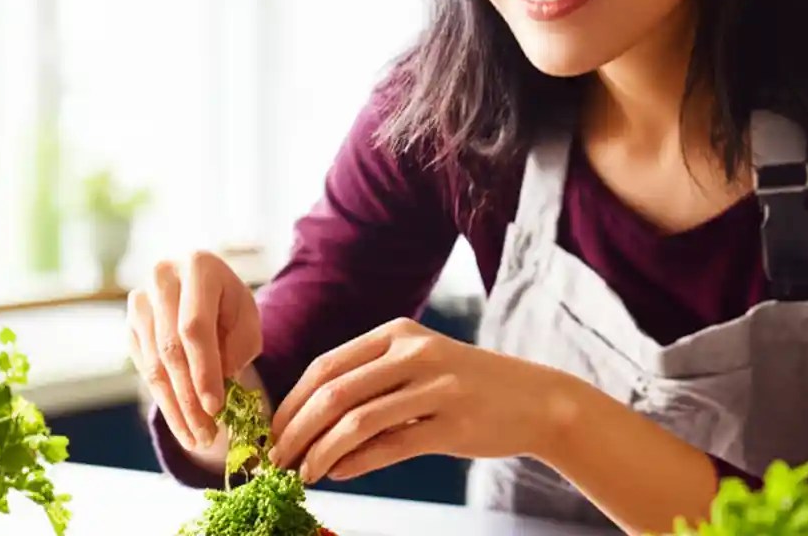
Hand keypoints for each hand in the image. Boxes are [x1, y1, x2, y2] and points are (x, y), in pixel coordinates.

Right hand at [126, 251, 261, 451]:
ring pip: (154, 365)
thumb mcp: (247, 318)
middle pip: (170, 349)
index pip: (194, 327)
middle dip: (189, 398)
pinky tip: (182, 426)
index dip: (203, 370)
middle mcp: (161, 277)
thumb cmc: (231, 305)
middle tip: (207, 434)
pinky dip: (164, 401)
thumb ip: (236, 347)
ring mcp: (140, 301)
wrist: (204, 289)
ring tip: (198, 439)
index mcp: (197, 266)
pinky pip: (144, 370)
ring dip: (176, 408)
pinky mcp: (130, 325)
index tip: (216, 407)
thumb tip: (214, 388)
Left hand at [268, 317, 576, 483]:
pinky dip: (356, 463)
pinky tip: (337, 474)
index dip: (291, 401)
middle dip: (295, 430)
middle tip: (274, 460)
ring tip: (302, 474)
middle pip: (334, 392)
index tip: (270, 431)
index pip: (326, 366)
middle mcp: (414, 353)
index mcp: (397, 333)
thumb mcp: (419, 370)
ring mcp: (435, 387)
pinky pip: (391, 445)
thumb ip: (370, 389)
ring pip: (357, 421)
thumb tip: (313, 432)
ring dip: (319, 452)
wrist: (537, 401)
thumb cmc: (468, 386)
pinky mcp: (452, 423)